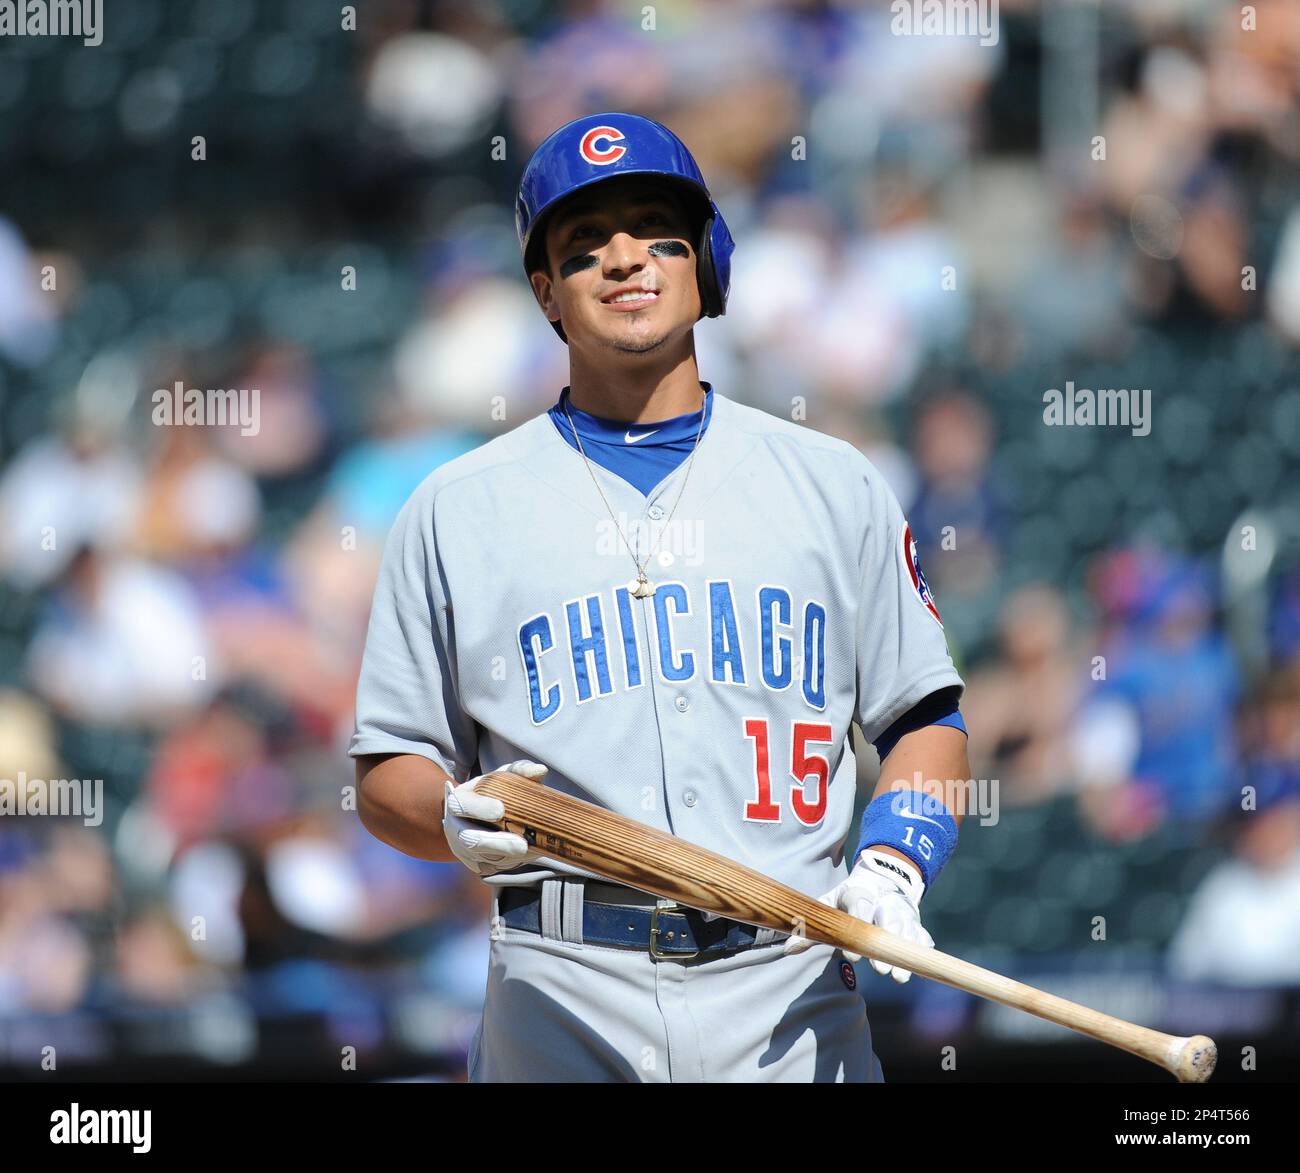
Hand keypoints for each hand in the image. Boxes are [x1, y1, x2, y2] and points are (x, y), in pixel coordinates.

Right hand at [442, 760, 547, 876]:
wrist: (478, 816)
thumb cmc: (492, 792)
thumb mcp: (501, 777)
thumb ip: (519, 770)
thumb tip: (540, 770)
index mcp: (458, 801)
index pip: (462, 805)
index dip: (479, 808)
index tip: (500, 810)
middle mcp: (455, 828)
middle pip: (470, 840)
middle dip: (496, 843)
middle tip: (522, 845)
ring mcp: (463, 850)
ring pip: (482, 859)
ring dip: (507, 857)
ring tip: (530, 852)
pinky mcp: (476, 865)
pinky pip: (492, 868)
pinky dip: (511, 863)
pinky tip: (530, 856)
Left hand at [782, 849, 932, 982]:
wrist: (881, 881)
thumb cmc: (848, 900)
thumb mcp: (828, 905)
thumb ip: (810, 927)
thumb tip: (788, 949)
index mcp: (860, 891)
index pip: (860, 904)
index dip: (858, 924)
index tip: (851, 954)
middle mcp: (884, 900)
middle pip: (889, 919)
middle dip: (885, 943)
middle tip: (879, 970)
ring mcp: (903, 912)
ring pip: (908, 930)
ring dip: (905, 954)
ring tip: (899, 978)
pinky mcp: (916, 923)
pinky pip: (922, 937)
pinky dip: (921, 951)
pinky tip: (920, 967)